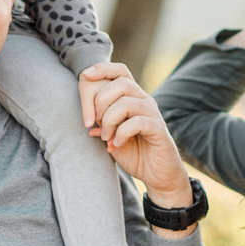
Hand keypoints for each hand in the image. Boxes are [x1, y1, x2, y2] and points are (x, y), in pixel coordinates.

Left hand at [79, 64, 194, 234]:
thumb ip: (102, 128)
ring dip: (110, 120)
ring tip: (106, 137)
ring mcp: (153, 115)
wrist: (158, 177)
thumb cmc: (136, 156)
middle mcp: (145, 102)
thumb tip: (88, 124)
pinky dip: (121, 133)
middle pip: (122, 83)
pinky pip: (137, 122)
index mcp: (134, 99)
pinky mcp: (158, 130)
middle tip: (96, 121)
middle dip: (102, 100)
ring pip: (127, 102)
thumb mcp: (112, 140)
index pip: (121, 72)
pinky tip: (117, 144)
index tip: (86, 75)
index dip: (104, 69)